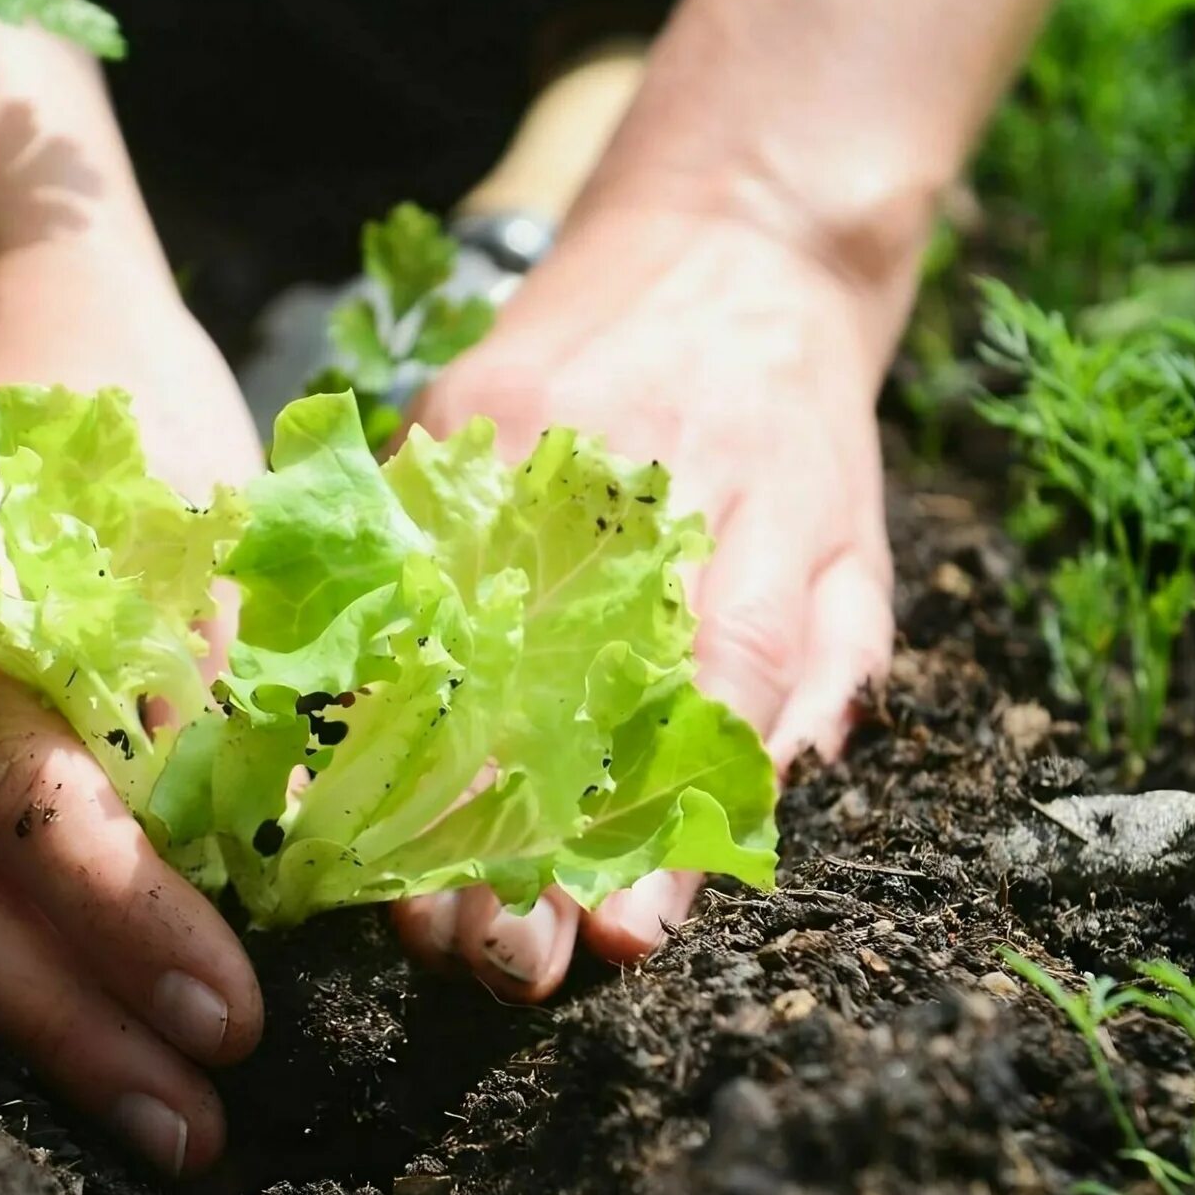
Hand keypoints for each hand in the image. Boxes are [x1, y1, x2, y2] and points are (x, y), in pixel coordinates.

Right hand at [0, 244, 267, 1178]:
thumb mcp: (216, 532)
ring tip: (169, 1125)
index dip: (127, 919)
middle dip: (78, 1021)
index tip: (241, 1013)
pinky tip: (107, 1056)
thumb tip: (300, 880)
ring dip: (46, 1029)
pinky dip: (19, 976)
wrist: (33, 327)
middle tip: (202, 1125)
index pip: (24, 797)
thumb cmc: (144, 423)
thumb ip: (236, 694)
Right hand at [395, 204, 907, 999]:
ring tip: (410, 908)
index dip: (661, 824)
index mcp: (761, 517)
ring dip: (431, 787)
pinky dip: (365, 674)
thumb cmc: (800, 424)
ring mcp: (527, 441)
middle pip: (566, 685)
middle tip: (494, 965)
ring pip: (461, 636)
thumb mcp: (853, 549)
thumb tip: (754, 808)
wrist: (730, 229)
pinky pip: (395, 563)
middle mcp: (640, 478)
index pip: (712, 689)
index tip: (616, 939)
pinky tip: (341, 774)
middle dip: (522, 841)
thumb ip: (820, 677)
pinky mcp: (450, 415)